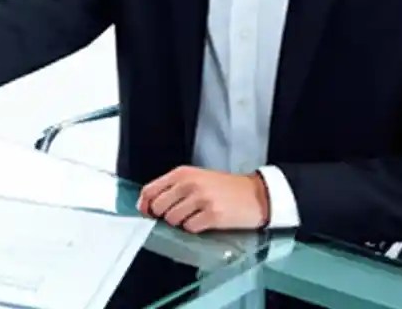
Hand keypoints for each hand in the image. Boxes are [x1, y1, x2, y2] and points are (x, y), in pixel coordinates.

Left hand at [138, 166, 270, 233]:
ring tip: (196, 216)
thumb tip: (148, 205)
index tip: (147, 212)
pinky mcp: (213, 215)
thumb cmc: (225, 187)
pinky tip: (205, 221)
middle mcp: (189, 184)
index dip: (145, 204)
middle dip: (164, 215)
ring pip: (173, 219)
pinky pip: (190, 228)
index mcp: (182, 173)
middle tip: (179, 214)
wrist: (256, 194)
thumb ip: (173, 188)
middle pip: (158, 207)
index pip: (150, 190)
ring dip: (181, 222)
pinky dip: (194, 228)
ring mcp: (201, 200)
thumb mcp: (196, 178)